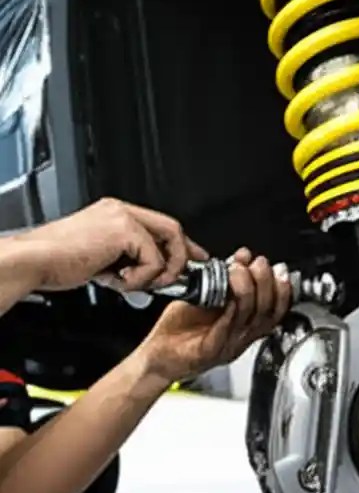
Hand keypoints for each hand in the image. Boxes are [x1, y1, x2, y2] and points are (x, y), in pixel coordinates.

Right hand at [12, 198, 207, 291]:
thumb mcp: (99, 259)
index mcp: (113, 213)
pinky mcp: (124, 231)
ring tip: (132, 282)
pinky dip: (140, 277)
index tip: (192, 259)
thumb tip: (149, 274)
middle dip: (182, 256)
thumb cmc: (54, 263)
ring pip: (167, 244)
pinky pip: (153, 259)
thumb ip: (125, 260)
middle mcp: (120, 210)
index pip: (160, 225)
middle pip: (172, 229)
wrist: (32, 261)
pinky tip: (117, 281)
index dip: (180, 244)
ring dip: (158, 272)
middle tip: (177, 278)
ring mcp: (123, 217)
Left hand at [136, 248, 290, 382]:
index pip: (276, 310)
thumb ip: (225, 280)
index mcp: (244, 327)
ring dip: (248, 290)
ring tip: (239, 271)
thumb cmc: (178, 331)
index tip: (278, 269)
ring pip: (249, 318)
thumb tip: (242, 257)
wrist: (156, 357)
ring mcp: (227, 346)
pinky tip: (228, 295)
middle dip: (266, 283)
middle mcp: (240, 338)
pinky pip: (225, 330)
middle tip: (258, 264)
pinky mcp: (209, 352)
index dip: (283, 289)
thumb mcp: (205, 297)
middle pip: (267, 312)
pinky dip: (230, 310)